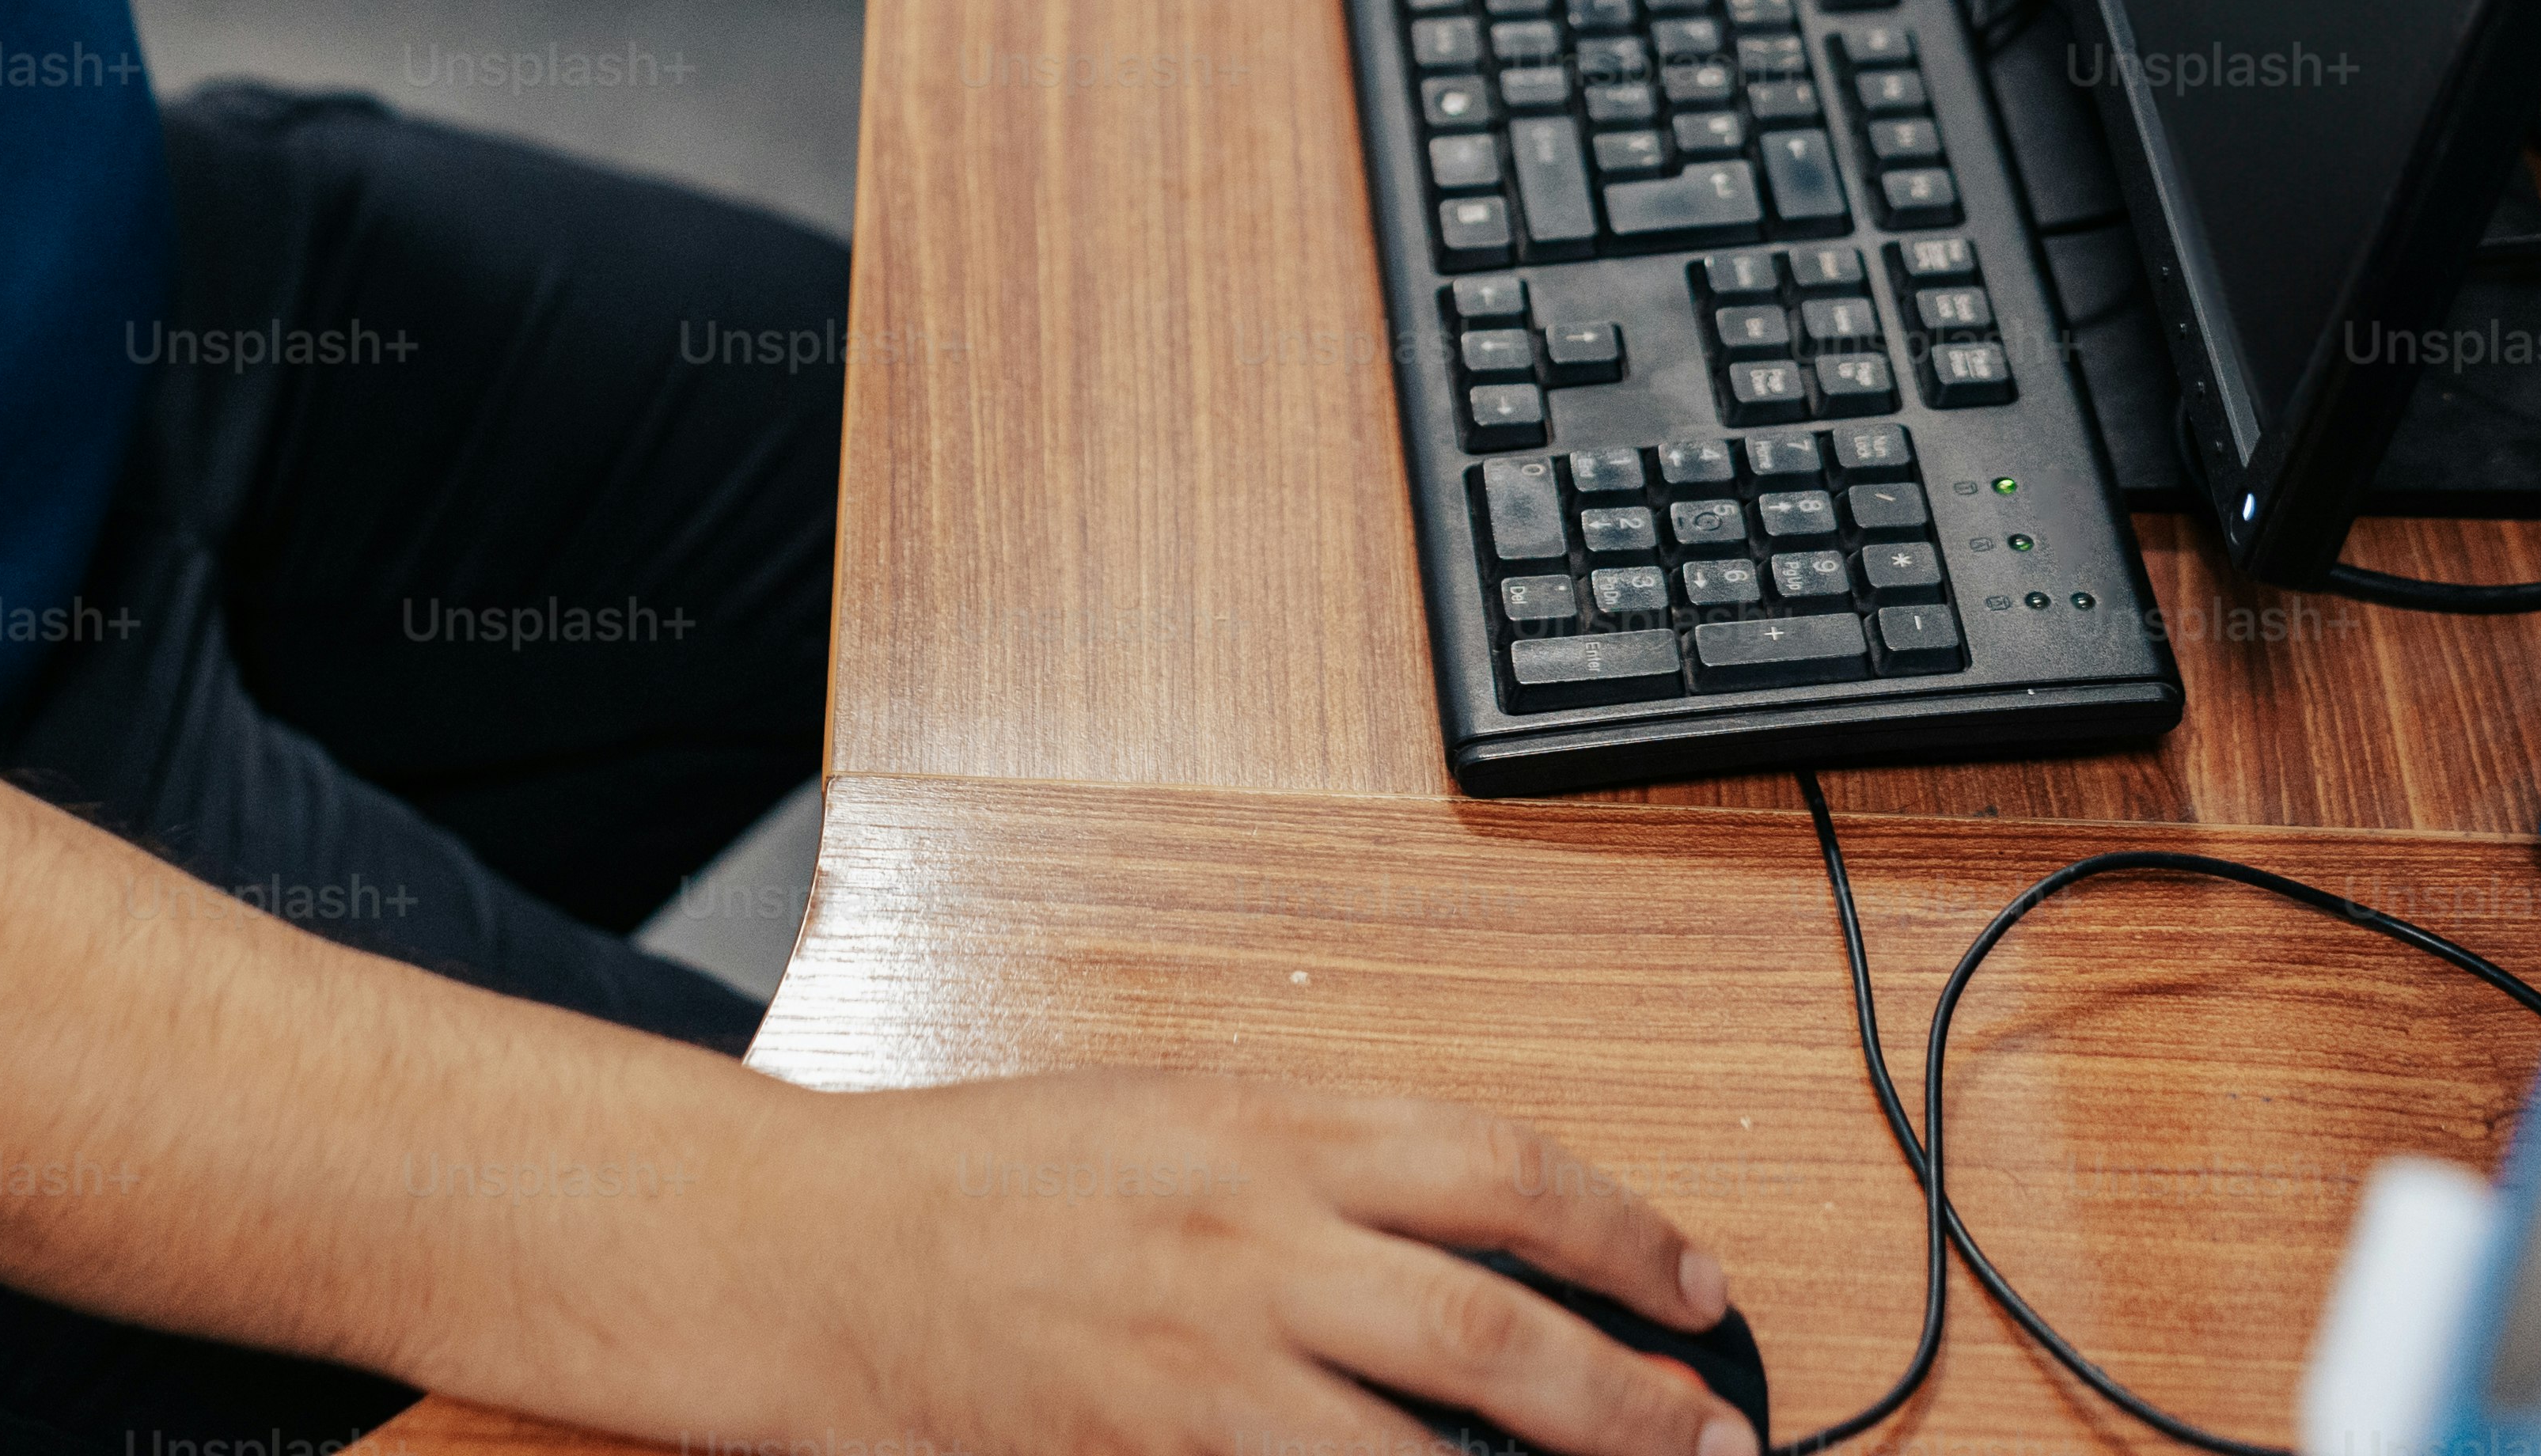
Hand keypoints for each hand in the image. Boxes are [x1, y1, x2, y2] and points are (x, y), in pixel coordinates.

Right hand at [733, 1069, 1756, 1455]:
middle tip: (1715, 1447)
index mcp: (1269, 1129)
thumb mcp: (1181, 1118)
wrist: (825, 1253)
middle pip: (1495, 1338)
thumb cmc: (996, 1178)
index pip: (1506, 1170)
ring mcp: (1198, 1379)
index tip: (1698, 1292)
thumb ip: (1327, 1171)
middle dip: (1635, 1410)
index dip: (1631, 1237)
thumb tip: (1492, 1238)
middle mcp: (1250, 1247)